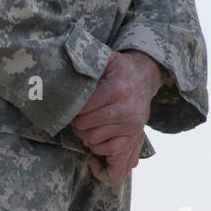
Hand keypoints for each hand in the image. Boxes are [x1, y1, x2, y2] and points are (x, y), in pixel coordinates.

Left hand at [70, 51, 163, 183]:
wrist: (145, 76)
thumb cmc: (119, 68)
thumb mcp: (105, 59)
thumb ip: (87, 60)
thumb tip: (65, 60)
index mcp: (116, 90)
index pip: (81, 108)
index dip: (69, 109)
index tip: (66, 106)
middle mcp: (125, 109)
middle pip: (84, 126)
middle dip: (74, 123)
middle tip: (74, 117)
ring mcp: (132, 125)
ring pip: (93, 140)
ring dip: (84, 135)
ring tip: (84, 126)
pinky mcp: (135, 135)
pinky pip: (110, 152)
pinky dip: (98, 150)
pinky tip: (94, 142)